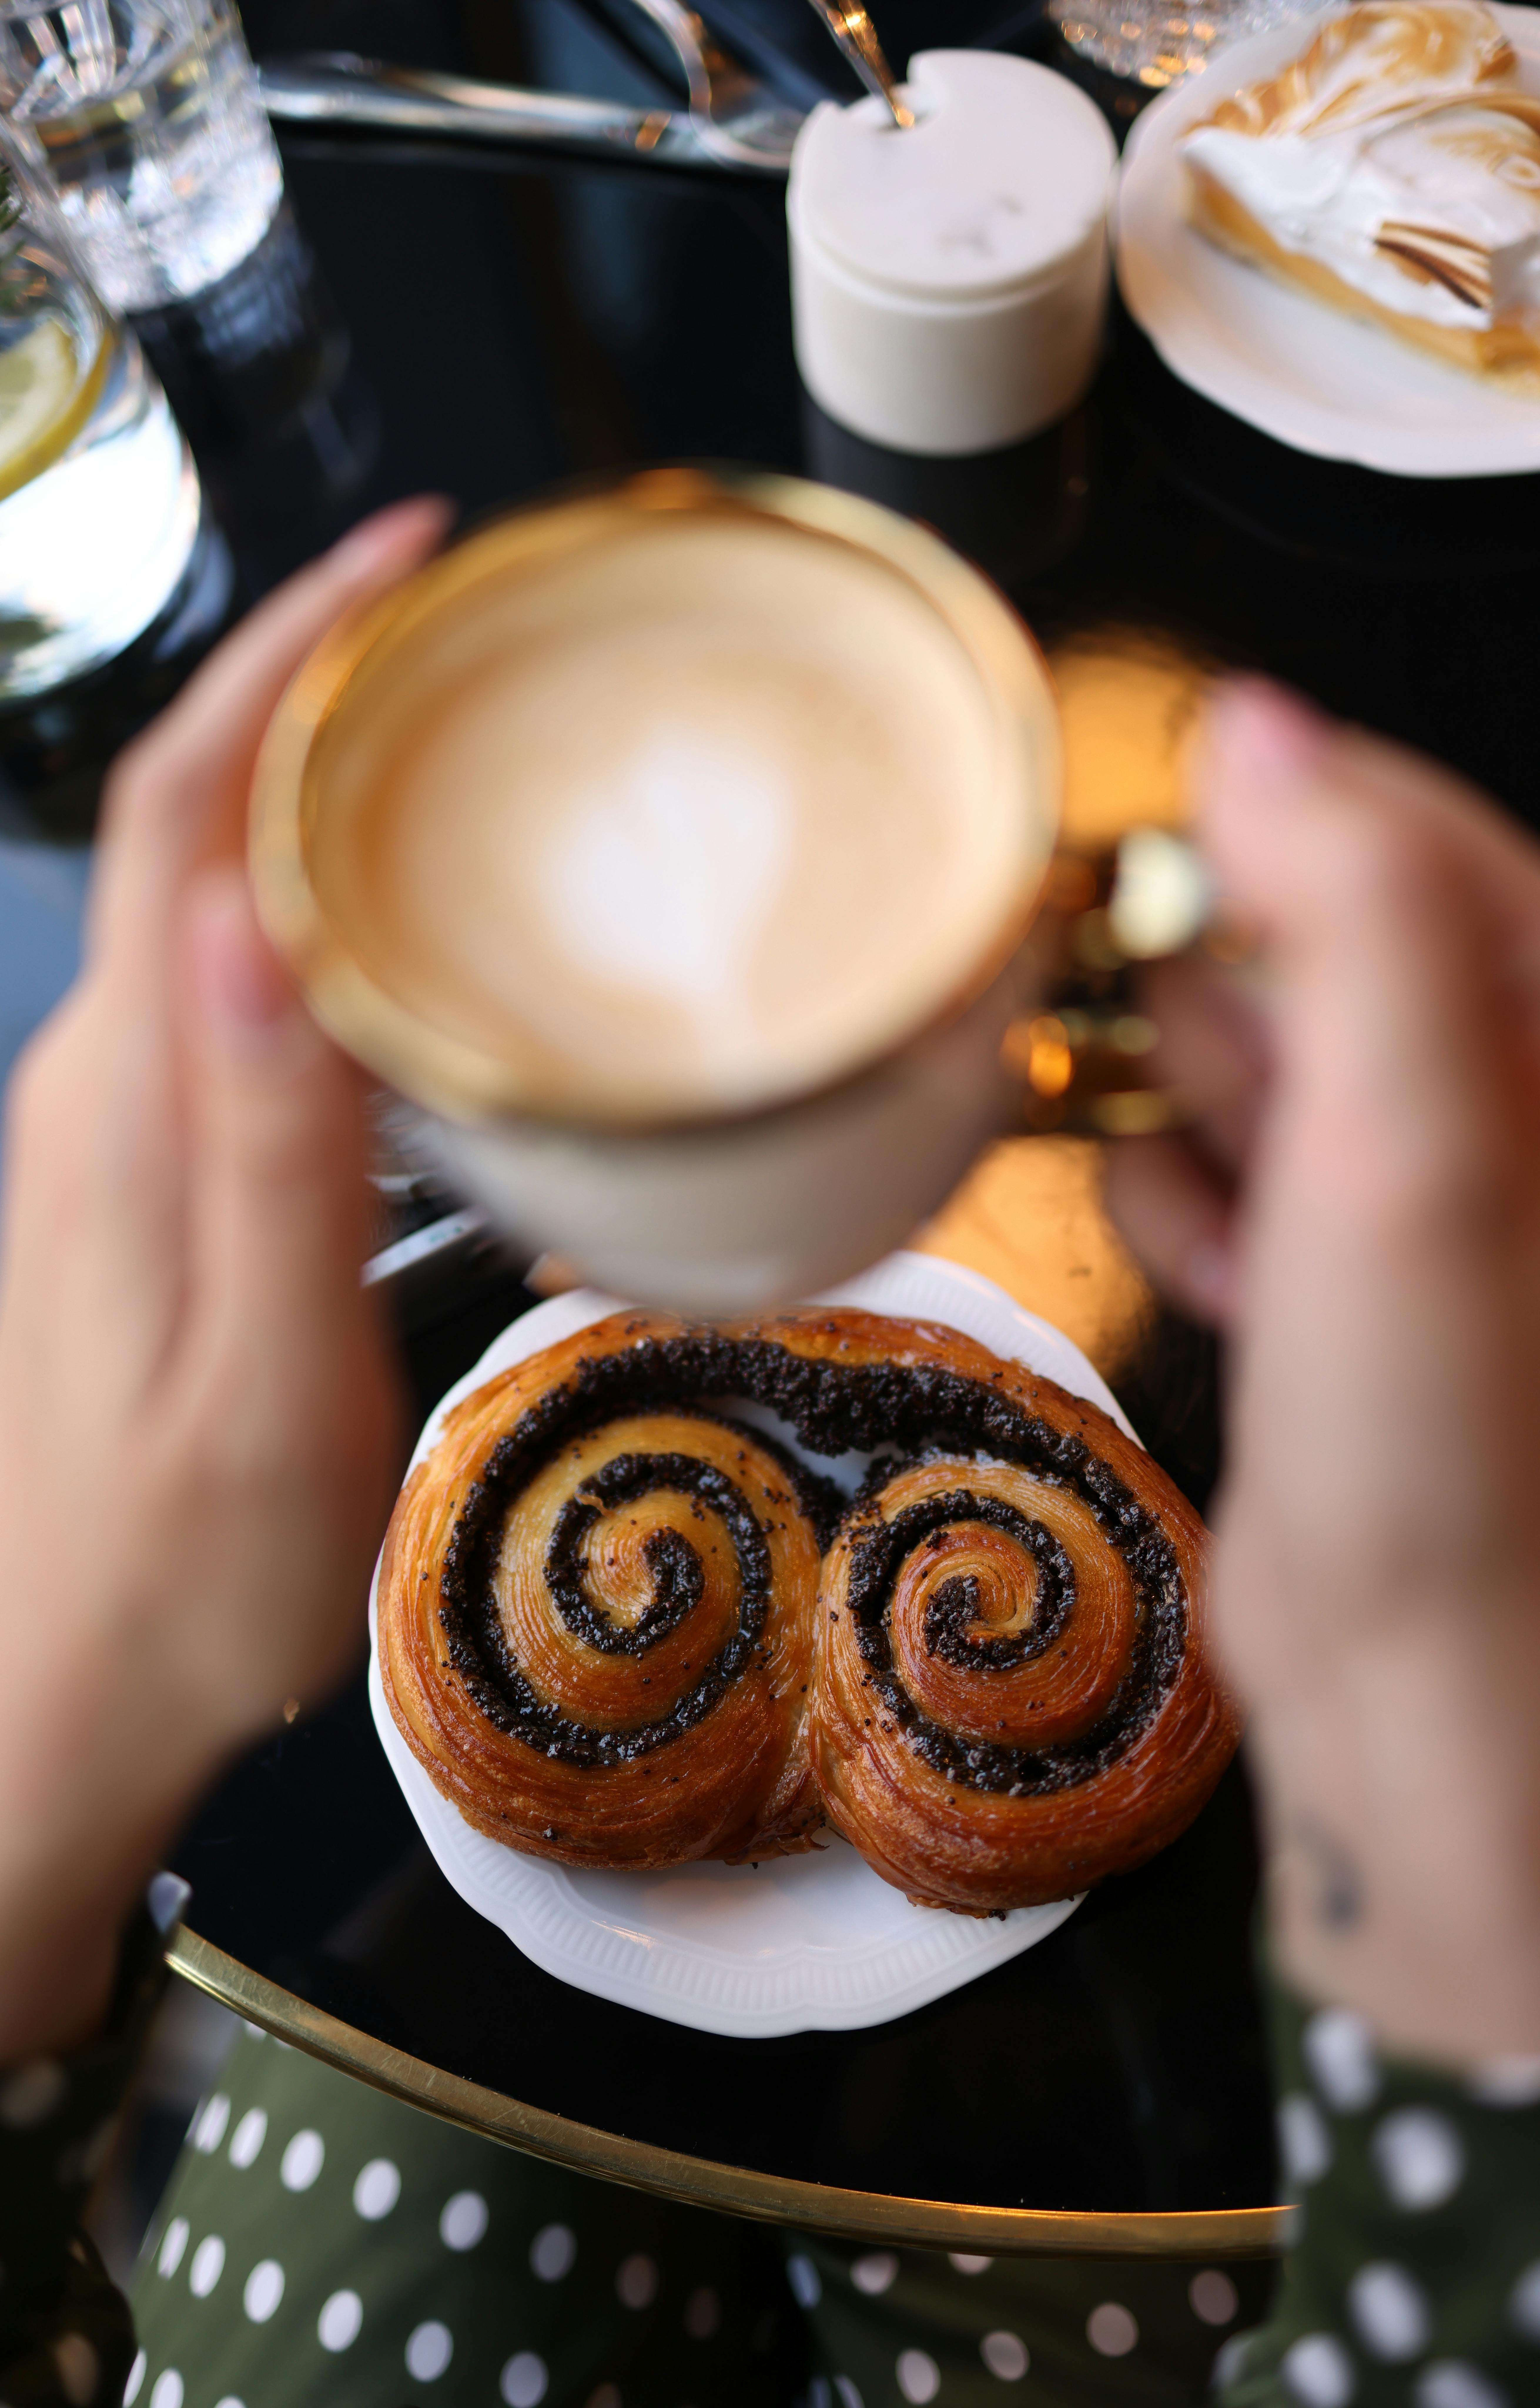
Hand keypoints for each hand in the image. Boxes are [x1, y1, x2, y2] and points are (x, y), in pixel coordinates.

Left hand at [0, 499, 451, 2064]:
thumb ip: (270, 1160)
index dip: (289, 658)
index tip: (411, 561)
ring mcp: (118, 1129)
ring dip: (335, 804)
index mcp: (131, 1102)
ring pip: (223, 905)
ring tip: (483, 761)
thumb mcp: (261, 1381)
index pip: (193, 813)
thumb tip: (262, 927)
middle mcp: (106, 1083)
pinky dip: (330, 923)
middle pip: (203, 828)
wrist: (55, 1703)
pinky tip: (425, 951)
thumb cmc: (179, 1574)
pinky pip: (236, 995)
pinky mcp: (148, 1180)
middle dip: (329, 693)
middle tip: (492, 638)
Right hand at [1107, 685, 1539, 2062]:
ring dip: (1203, 1082)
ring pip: (1299, 1089)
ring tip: (1129, 1092)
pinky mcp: (1365, 1329)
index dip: (1306, 814)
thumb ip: (1361, 921)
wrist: (1436, 1708)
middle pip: (1358, 967)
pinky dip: (1200, 1201)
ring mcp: (1443, 1241)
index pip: (1443, 862)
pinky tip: (1164, 1220)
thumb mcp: (1409, 1147)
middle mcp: (1514, 1139)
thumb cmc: (1449, 1452)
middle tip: (1125, 969)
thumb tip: (1263, 735)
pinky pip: (1267, 1210)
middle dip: (1233, 964)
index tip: (1180, 803)